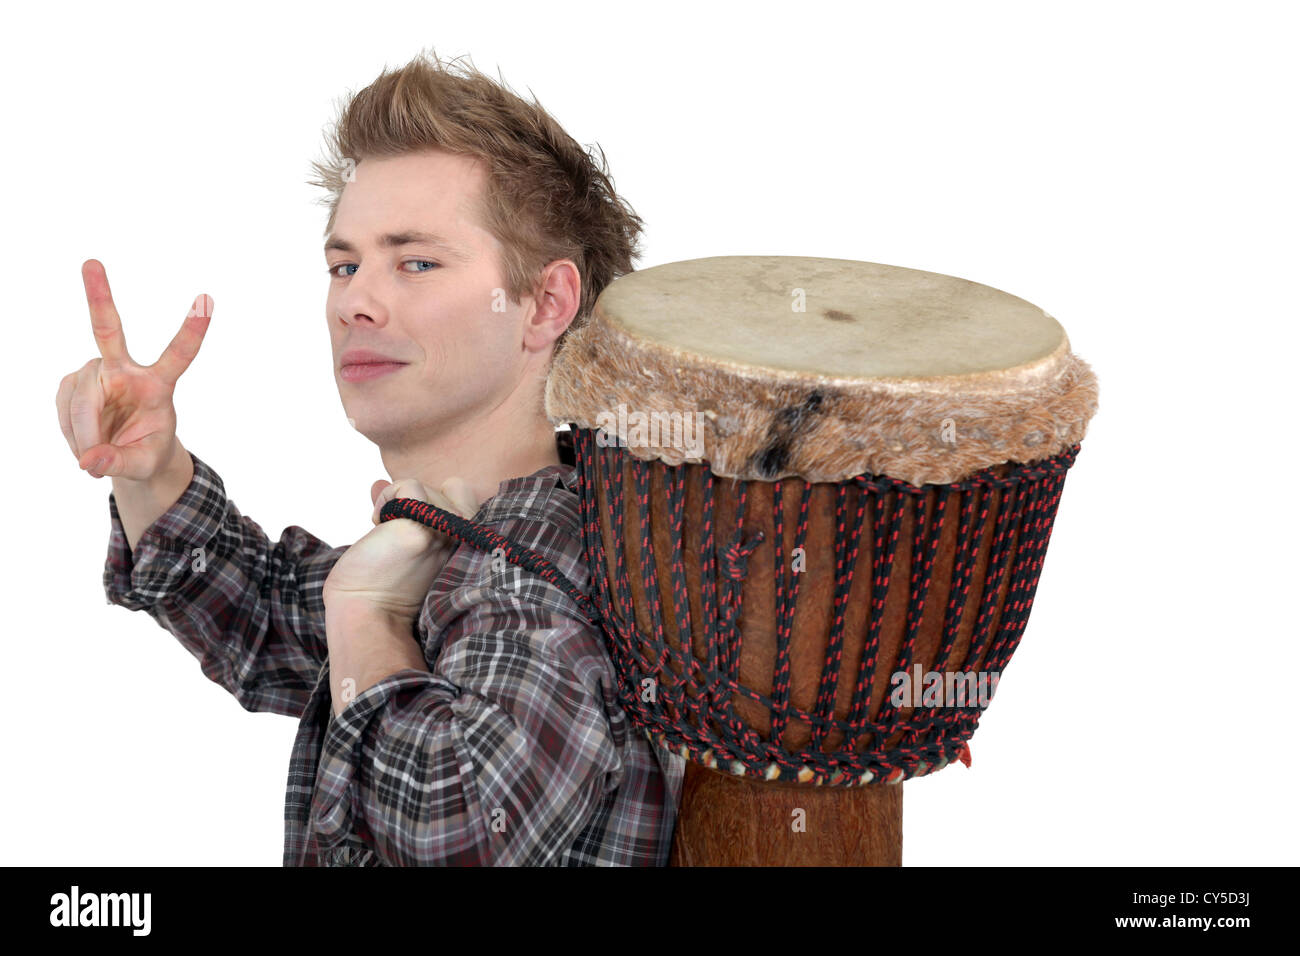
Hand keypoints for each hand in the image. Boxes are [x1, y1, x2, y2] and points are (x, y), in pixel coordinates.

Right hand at [56, 259, 212, 479]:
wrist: (126, 453)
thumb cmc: (145, 452)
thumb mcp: (142, 465)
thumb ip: (119, 463)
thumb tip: (91, 461)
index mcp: (159, 385)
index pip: (179, 354)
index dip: (193, 330)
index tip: (208, 300)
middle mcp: (126, 370)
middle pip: (108, 331)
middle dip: (100, 296)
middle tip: (91, 262)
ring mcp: (98, 373)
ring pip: (80, 395)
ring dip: (82, 432)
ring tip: (94, 455)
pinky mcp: (74, 382)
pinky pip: (65, 408)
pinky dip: (71, 432)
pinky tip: (83, 442)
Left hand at [322, 476, 479, 620]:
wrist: (367, 613)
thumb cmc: (382, 583)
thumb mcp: (406, 541)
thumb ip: (402, 511)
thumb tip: (377, 482)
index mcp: (467, 542)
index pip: (463, 491)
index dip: (433, 500)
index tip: (413, 529)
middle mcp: (466, 536)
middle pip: (443, 487)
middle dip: (415, 504)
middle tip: (399, 539)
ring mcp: (447, 531)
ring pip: (426, 487)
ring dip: (398, 504)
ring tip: (389, 537)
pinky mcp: (423, 528)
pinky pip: (407, 486)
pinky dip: (387, 499)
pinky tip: (380, 527)